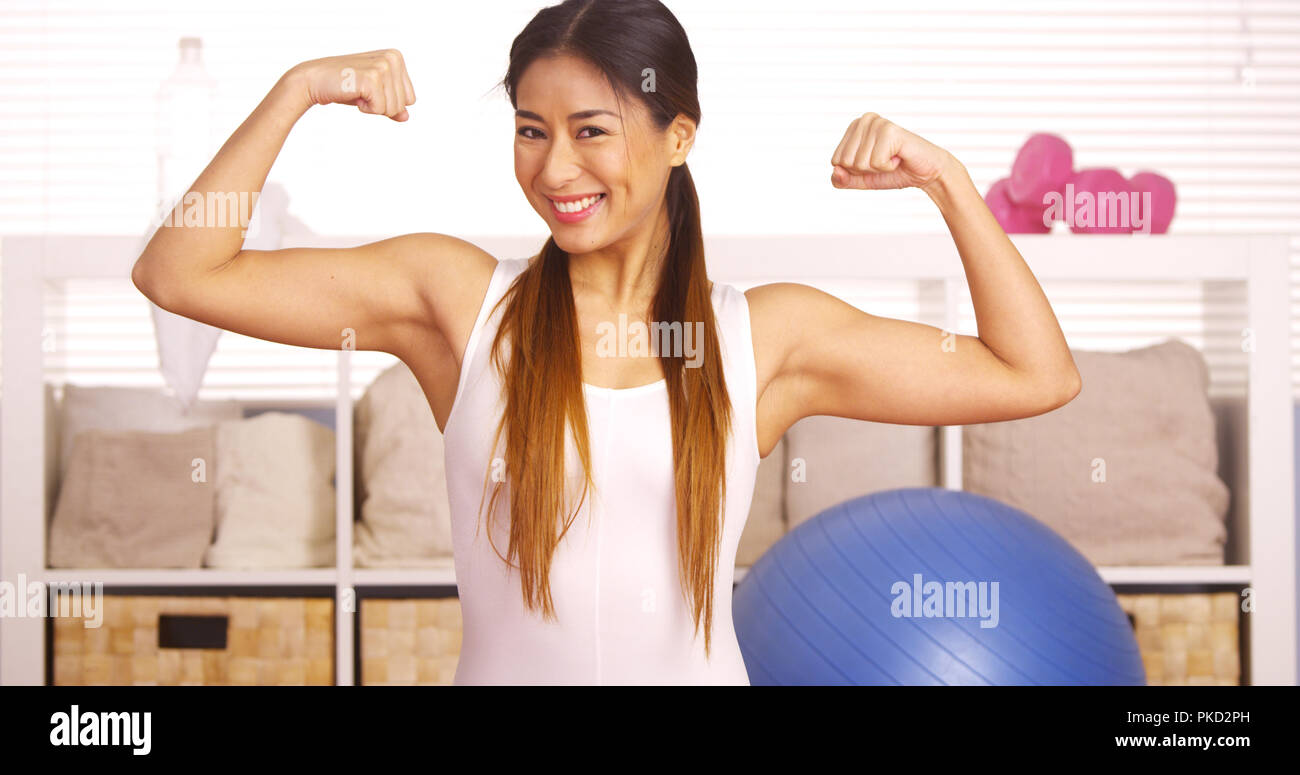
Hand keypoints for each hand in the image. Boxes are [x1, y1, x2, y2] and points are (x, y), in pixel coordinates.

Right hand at [290, 49, 416, 121]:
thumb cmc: (344, 86)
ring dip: (373, 107)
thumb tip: (406, 117)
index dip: (389, 102)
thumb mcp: (373, 94)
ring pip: (394, 109)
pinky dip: (365, 109)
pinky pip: (380, 110)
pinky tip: (353, 94)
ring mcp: (383, 66)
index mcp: (396, 57)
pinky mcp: (372, 78)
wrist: (314, 81)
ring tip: (357, 91)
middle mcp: (392, 58)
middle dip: (382, 106)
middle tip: (361, 91)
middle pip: (403, 104)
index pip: (410, 98)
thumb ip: (392, 104)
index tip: (370, 90)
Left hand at [830, 113, 952, 191]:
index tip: (874, 162)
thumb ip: (843, 179)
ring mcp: (877, 123)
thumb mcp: (862, 179)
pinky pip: (876, 163)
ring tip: (893, 158)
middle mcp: (864, 119)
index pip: (836, 161)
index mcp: (854, 127)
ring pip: (859, 163)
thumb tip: (835, 170)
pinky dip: (888, 167)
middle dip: (865, 170)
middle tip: (885, 161)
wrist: (925, 173)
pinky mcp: (889, 131)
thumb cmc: (894, 172)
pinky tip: (899, 157)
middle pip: (845, 162)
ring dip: (878, 168)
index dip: (855, 171)